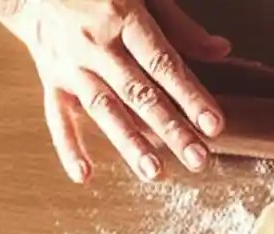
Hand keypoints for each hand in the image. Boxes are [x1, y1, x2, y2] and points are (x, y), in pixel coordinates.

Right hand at [0, 0, 229, 182]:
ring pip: (103, 109)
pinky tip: (85, 176)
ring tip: (154, 173)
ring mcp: (71, 66)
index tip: (215, 126)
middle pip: (139, 94)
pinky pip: (57, 117)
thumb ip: (180, 25)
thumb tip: (222, 50)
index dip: (191, 96)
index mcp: (123, 18)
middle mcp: (97, 46)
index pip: (163, 64)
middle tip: (198, 160)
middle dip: (171, 129)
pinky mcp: (50, 80)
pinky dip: (68, 147)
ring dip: (129, 144)